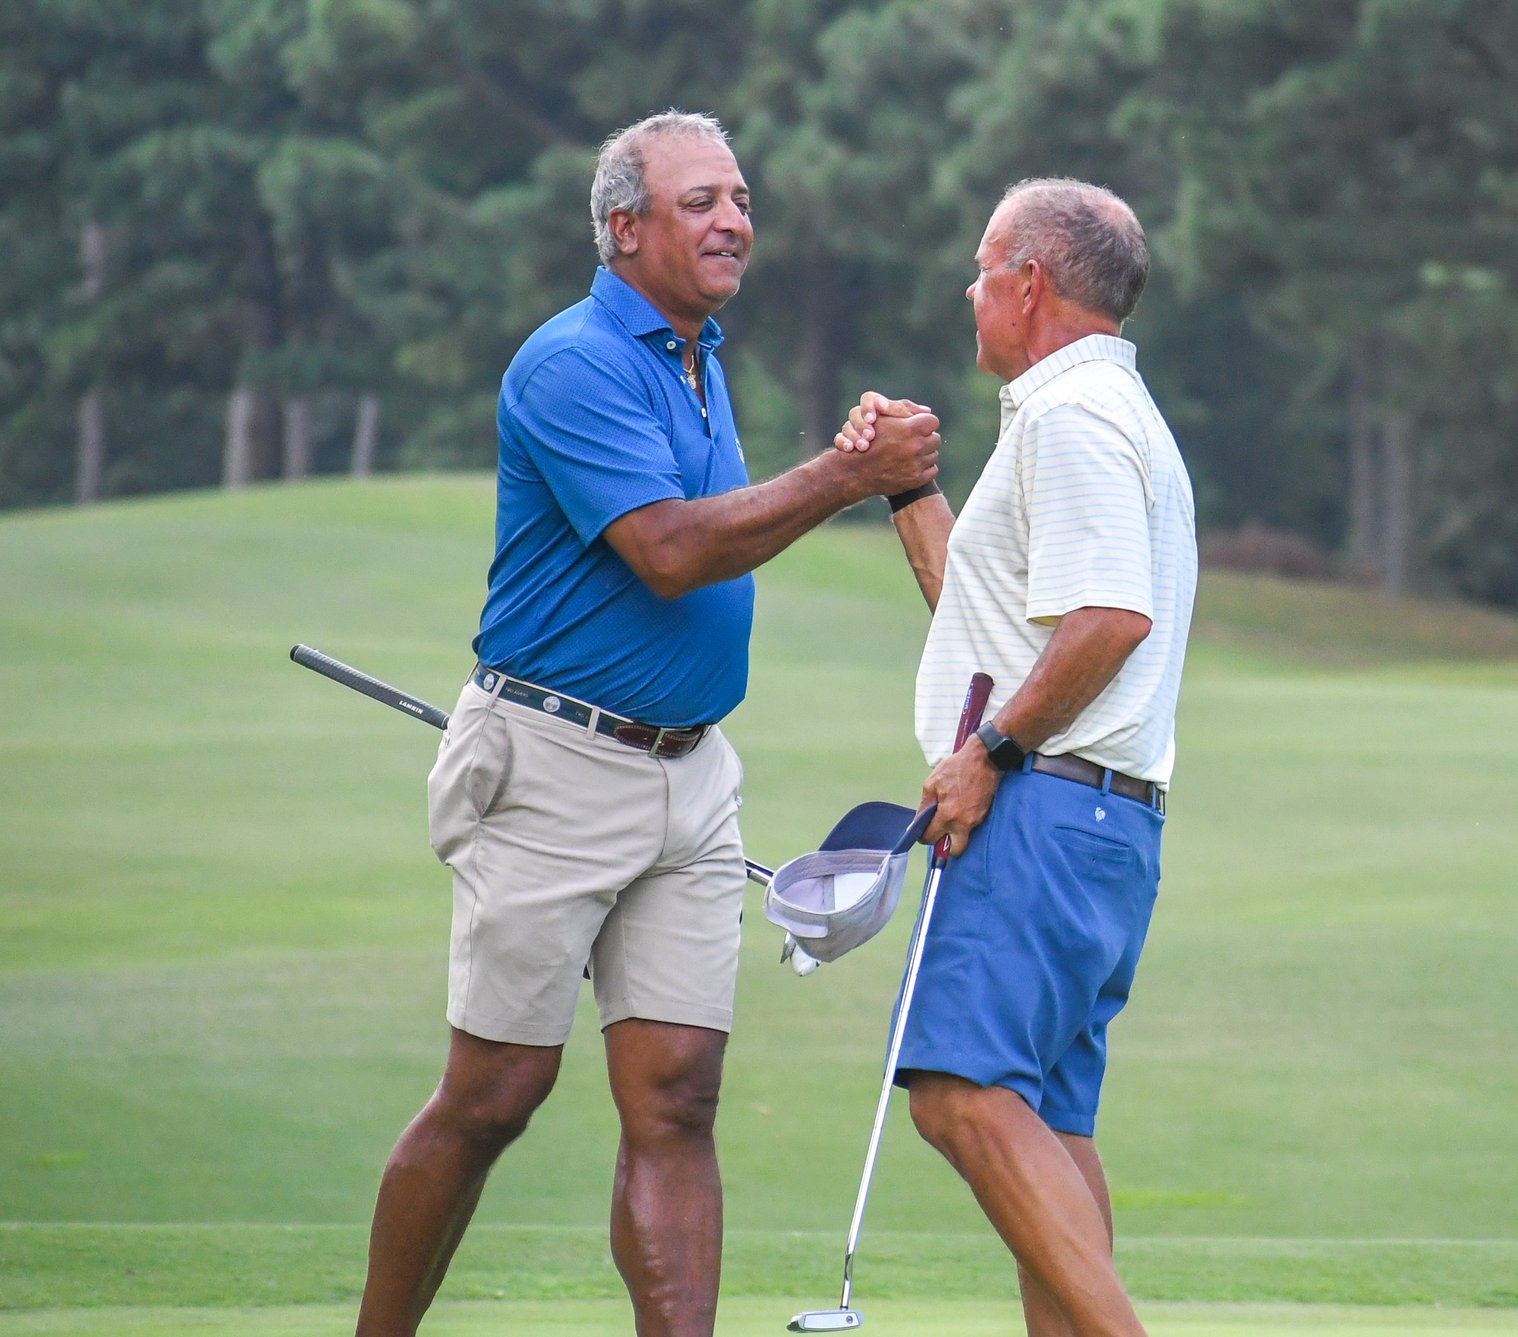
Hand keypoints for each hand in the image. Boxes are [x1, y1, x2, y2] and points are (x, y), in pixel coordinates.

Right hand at [832, 392, 939, 496]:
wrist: (857, 471)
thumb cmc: (869, 440)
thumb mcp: (882, 419)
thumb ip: (904, 410)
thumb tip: (927, 411)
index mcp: (910, 428)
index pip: (933, 421)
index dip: (924, 423)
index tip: (917, 427)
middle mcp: (916, 446)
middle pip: (935, 438)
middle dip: (926, 438)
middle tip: (913, 441)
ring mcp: (917, 464)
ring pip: (934, 455)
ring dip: (925, 453)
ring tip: (910, 453)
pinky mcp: (917, 479)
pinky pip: (932, 470)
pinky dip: (924, 468)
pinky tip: (912, 465)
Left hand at [920, 739, 999, 857]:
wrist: (984, 759)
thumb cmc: (956, 768)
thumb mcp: (932, 783)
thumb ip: (924, 806)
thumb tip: (918, 822)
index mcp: (947, 815)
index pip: (932, 838)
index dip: (924, 838)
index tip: (923, 833)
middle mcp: (963, 823)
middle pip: (954, 850)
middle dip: (945, 846)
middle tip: (939, 833)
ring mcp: (976, 820)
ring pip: (963, 838)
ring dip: (954, 834)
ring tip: (949, 816)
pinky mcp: (983, 815)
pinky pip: (970, 827)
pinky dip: (963, 824)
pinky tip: (959, 809)